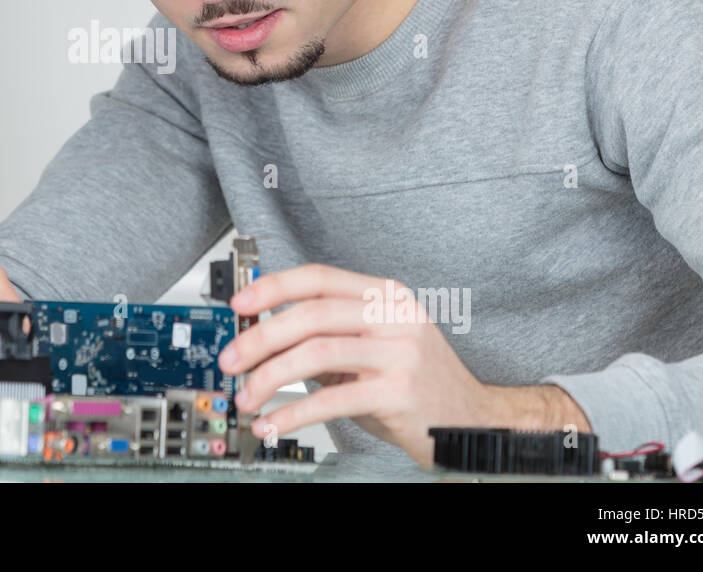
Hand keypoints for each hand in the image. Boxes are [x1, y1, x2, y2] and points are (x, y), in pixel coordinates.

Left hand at [218, 264, 591, 465]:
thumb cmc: (418, 385)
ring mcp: (400, 353)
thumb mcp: (374, 349)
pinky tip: (274, 424)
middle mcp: (394, 317)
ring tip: (246, 397)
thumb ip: (327, 338)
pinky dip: (293, 413)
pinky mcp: (398, 392)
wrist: (473, 423)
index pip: (318, 278)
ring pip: (316, 353)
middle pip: (311, 314)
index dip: (273, 287)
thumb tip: (264, 337)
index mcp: (385, 295)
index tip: (238, 305)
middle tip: (230, 360)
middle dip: (261, 338)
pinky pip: (332, 399)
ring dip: (270, 377)